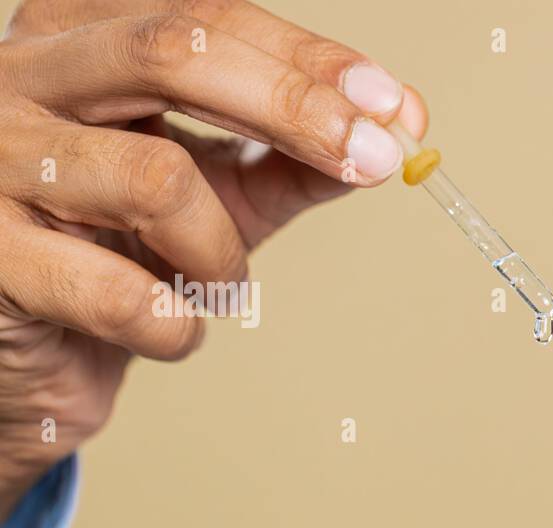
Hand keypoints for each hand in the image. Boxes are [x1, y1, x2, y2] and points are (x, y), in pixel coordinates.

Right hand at [0, 0, 427, 519]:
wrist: (29, 350)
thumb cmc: (121, 250)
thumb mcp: (221, 190)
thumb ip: (295, 155)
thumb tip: (397, 127)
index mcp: (83, 36)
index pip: (207, 16)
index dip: (311, 62)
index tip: (396, 109)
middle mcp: (23, 75)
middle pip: (171, 52)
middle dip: (294, 108)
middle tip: (371, 161)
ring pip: (155, 178)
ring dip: (223, 252)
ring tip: (222, 287)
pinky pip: (114, 292)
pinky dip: (175, 325)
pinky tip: (172, 329)